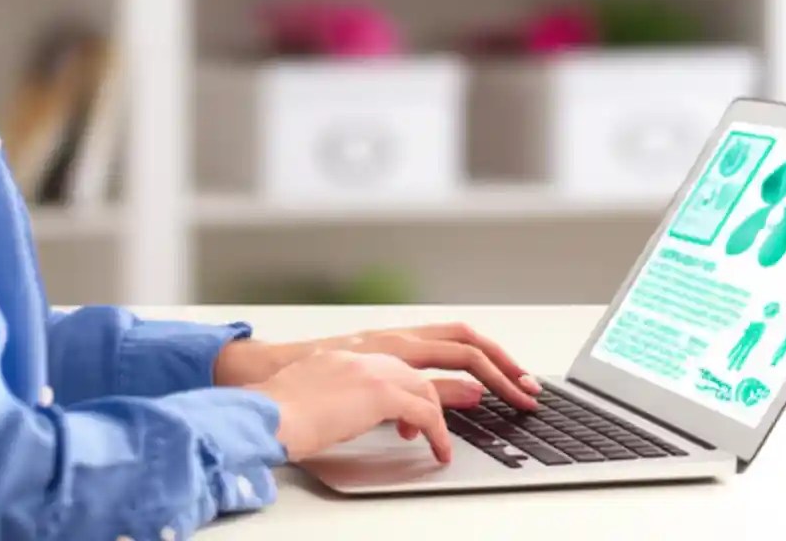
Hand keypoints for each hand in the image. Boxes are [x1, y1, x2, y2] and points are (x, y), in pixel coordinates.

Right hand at [216, 322, 540, 409]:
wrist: (259, 406)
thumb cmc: (292, 403)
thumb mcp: (349, 392)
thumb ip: (394, 395)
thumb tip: (435, 410)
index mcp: (378, 341)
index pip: (445, 334)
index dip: (483, 351)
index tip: (508, 373)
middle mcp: (384, 344)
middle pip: (461, 342)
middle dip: (501, 365)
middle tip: (527, 390)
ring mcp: (381, 363)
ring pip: (450, 374)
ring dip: (480, 399)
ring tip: (500, 418)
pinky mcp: (376, 389)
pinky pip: (425, 409)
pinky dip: (440, 432)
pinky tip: (440, 450)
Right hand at [245, 350, 453, 462]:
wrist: (265, 413)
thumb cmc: (273, 413)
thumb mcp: (305, 395)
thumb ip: (328, 397)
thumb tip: (337, 416)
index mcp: (341, 356)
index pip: (388, 363)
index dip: (405, 385)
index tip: (412, 405)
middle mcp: (361, 356)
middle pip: (413, 369)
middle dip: (434, 392)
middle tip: (436, 420)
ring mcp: (372, 371)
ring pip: (424, 388)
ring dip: (437, 416)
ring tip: (439, 440)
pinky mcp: (381, 394)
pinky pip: (425, 413)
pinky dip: (437, 433)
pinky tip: (438, 450)